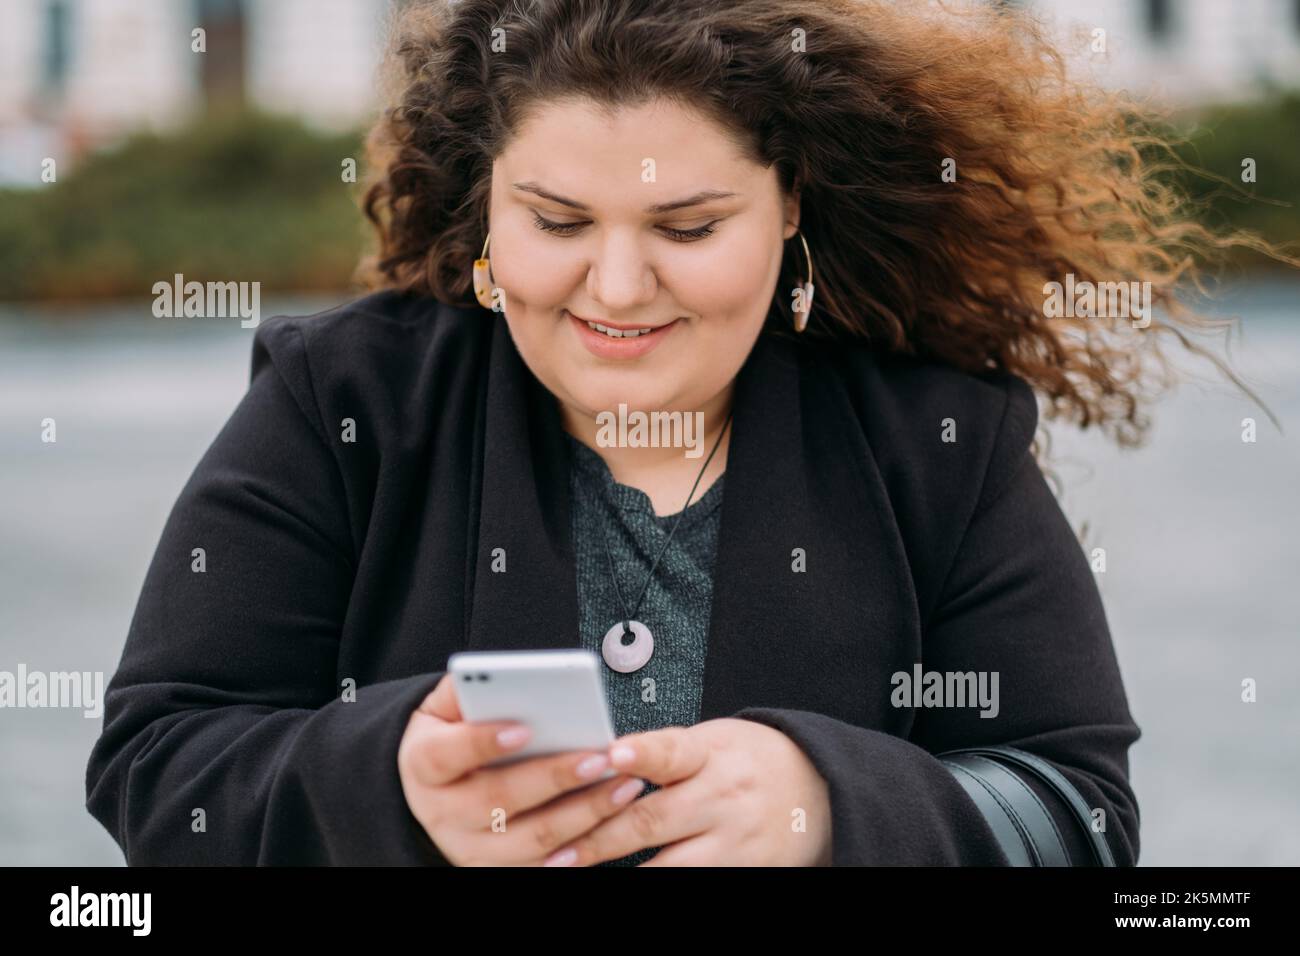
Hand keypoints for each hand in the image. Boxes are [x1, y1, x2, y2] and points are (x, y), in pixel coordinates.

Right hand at [397, 673, 648, 864]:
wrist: (433, 793)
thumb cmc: (449, 738)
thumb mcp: (444, 708)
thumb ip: (470, 688)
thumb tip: (511, 678)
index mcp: (424, 765)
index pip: (447, 754)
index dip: (483, 741)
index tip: (526, 727)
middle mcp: (443, 813)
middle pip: (498, 800)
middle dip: (555, 778)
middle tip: (599, 757)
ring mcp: (470, 848)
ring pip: (531, 838)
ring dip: (583, 813)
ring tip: (624, 784)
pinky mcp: (498, 870)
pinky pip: (544, 864)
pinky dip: (583, 845)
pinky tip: (613, 818)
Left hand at [539, 718, 832, 865]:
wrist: (819, 789)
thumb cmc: (749, 759)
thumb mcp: (714, 740)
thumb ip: (664, 752)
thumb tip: (599, 760)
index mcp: (712, 754)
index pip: (672, 751)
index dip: (640, 753)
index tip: (609, 754)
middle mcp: (722, 798)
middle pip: (654, 819)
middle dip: (600, 837)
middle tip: (557, 850)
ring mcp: (732, 842)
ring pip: (668, 866)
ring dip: (619, 871)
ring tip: (573, 870)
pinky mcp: (740, 873)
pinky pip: (691, 884)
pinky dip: (654, 882)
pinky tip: (623, 881)